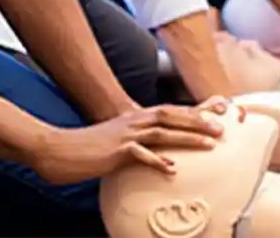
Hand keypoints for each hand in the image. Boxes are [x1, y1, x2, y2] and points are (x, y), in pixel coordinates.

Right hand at [31, 103, 230, 184]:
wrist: (58, 149)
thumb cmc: (87, 148)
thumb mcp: (115, 140)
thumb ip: (135, 142)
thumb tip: (154, 152)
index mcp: (134, 117)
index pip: (169, 110)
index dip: (193, 111)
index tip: (215, 114)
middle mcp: (132, 121)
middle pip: (171, 116)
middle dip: (198, 121)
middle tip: (221, 128)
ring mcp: (124, 135)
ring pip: (162, 132)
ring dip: (188, 137)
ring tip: (209, 143)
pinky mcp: (115, 151)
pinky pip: (140, 154)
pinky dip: (157, 160)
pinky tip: (171, 168)